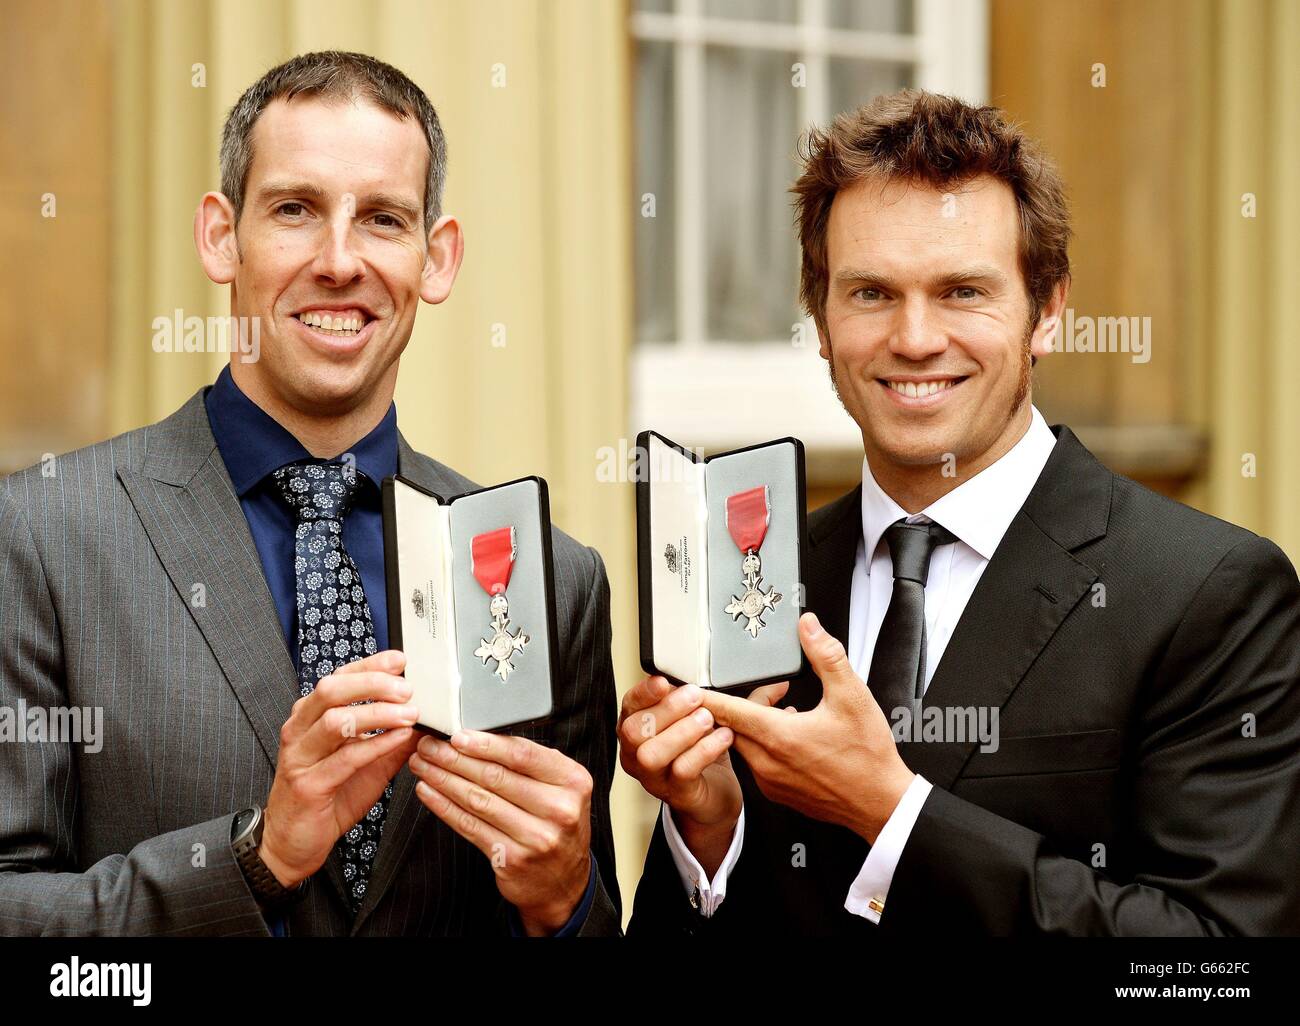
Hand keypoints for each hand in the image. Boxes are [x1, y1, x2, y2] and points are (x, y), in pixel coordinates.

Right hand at [259, 650, 421, 887]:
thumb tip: (425, 719)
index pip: (339, 678)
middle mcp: (300, 730)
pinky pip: (344, 758)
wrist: (294, 842)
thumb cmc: (329, 796)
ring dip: (377, 713)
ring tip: (409, 714)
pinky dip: (375, 745)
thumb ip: (392, 738)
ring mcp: (300, 756)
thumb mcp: (367, 762)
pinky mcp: (307, 785)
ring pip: (335, 720)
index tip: (399, 660)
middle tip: (407, 688)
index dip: (370, 665)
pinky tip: (398, 739)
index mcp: (310, 716)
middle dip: (373, 683)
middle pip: (332, 690)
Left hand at [409, 731, 592, 935]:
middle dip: (455, 758)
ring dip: (444, 780)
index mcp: (572, 781)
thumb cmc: (555, 823)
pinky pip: (470, 826)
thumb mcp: (559, 788)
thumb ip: (530, 764)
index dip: (485, 744)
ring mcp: (536, 838)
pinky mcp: (512, 860)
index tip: (457, 736)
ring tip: (423, 765)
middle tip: (430, 746)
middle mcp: (559, 809)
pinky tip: (430, 792)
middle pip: (496, 776)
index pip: (522, 755)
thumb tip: (478, 738)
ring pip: (479, 800)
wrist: (563, 880)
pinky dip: (445, 807)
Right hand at [616, 675, 782, 876]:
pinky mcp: (678, 794)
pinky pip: (682, 771)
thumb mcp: (712, 721)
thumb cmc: (704, 756)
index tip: (665, 681)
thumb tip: (776, 683)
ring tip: (708, 720)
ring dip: (681, 732)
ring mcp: (655, 778)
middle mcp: (639, 754)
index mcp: (640, 728)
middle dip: (666, 709)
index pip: (629, 706)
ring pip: (652, 754)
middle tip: (696, 698)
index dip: (644, 692)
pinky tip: (722, 739)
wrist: (714, 801)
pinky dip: (703, 751)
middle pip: (634, 730)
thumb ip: (737, 700)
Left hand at [699, 612, 914, 843]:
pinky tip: (792, 740)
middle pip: (733, 726)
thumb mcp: (853, 696)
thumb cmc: (868, 757)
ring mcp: (771, 782)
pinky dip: (765, 747)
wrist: (881, 804)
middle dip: (745, 704)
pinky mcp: (778, 794)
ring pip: (745, 745)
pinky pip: (758, 765)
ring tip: (787, 714)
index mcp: (778, 736)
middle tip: (775, 693)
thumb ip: (827, 656)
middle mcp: (767, 762)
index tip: (684, 688)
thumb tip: (808, 627)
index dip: (703, 696)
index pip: (726, 711)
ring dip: (756, 726)